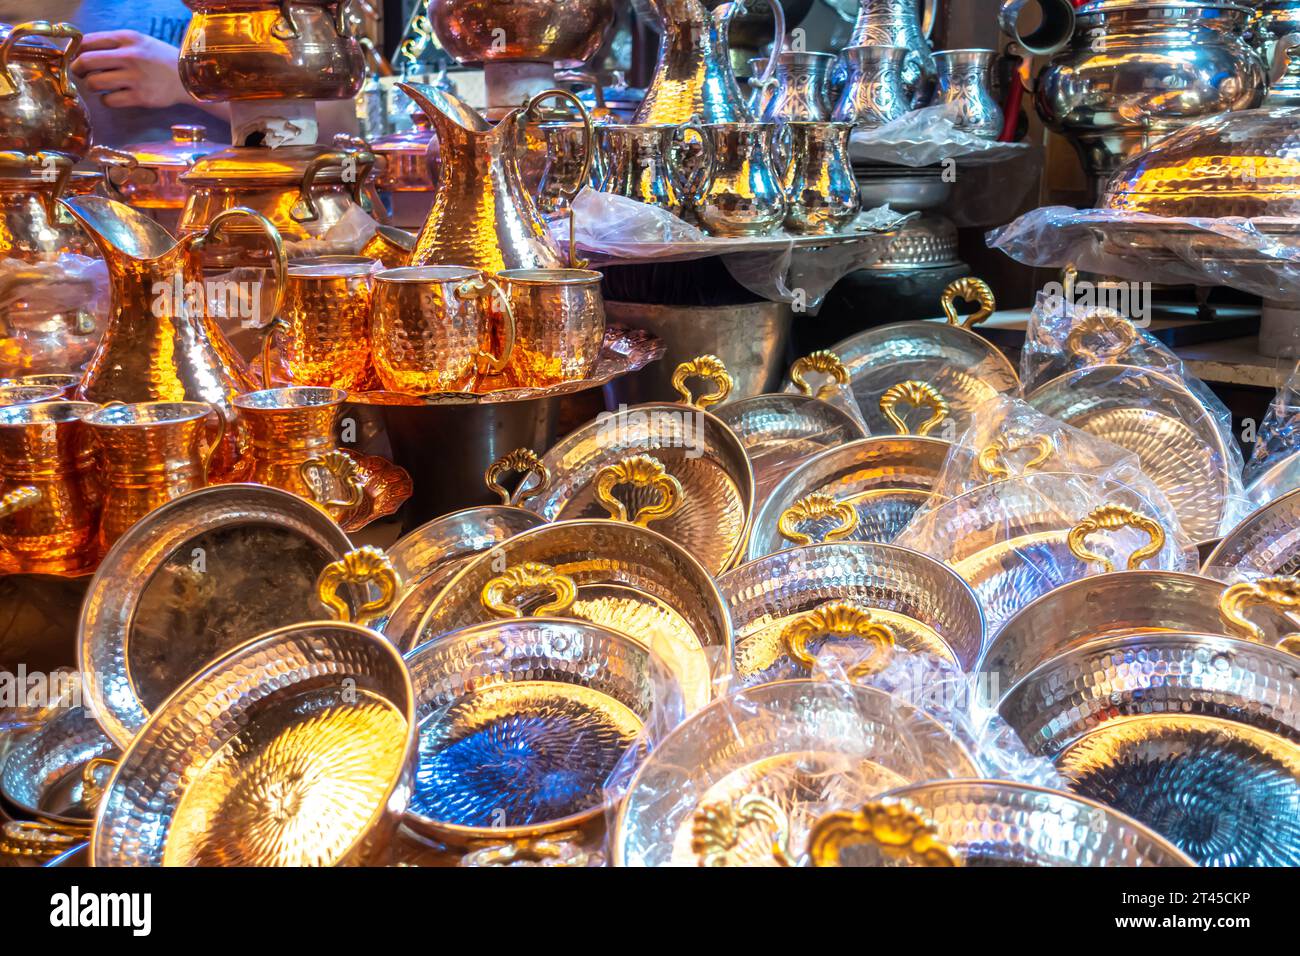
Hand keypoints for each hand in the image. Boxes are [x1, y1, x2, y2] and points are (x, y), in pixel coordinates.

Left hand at [71, 31, 189, 109]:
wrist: (187, 77)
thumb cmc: (158, 59)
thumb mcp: (138, 41)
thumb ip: (112, 43)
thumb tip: (80, 51)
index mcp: (127, 39)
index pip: (87, 42)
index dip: (75, 51)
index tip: (76, 58)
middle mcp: (130, 56)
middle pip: (86, 62)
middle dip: (77, 69)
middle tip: (80, 73)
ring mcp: (135, 78)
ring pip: (95, 83)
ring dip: (92, 85)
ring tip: (99, 85)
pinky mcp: (141, 97)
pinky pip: (109, 100)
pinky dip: (106, 100)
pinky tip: (113, 96)